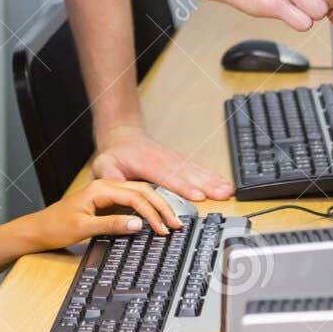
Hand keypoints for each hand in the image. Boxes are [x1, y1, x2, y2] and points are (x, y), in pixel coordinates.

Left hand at [24, 179, 184, 251]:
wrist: (38, 228)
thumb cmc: (56, 226)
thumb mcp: (83, 228)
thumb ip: (111, 225)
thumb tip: (138, 225)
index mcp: (101, 189)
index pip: (135, 197)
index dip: (152, 213)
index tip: (164, 228)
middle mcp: (106, 187)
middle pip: (142, 192)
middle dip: (162, 207)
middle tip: (176, 224)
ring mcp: (106, 193)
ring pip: (140, 194)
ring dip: (158, 206)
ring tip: (173, 219)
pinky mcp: (106, 201)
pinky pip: (133, 200)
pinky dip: (148, 207)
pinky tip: (157, 215)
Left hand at [92, 128, 231, 202]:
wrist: (122, 136)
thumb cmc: (114, 155)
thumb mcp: (104, 167)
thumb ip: (111, 179)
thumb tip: (118, 191)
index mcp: (147, 163)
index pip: (167, 176)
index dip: (183, 186)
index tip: (197, 195)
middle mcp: (164, 160)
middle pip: (188, 173)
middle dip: (206, 185)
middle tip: (222, 195)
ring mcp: (174, 159)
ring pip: (196, 170)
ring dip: (213, 180)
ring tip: (228, 190)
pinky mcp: (180, 161)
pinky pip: (198, 168)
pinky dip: (212, 175)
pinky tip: (223, 183)